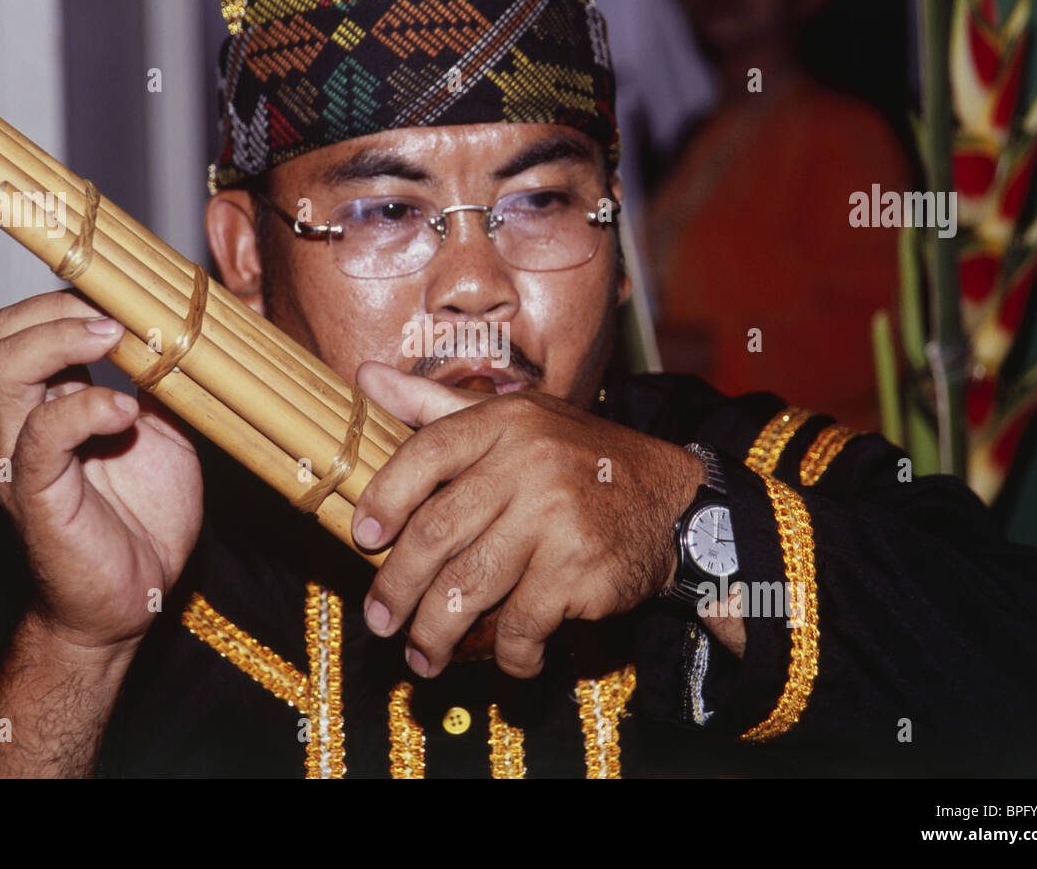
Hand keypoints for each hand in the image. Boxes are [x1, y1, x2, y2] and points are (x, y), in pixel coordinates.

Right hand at [0, 291, 203, 655]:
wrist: (130, 603)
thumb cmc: (146, 524)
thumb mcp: (167, 439)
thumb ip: (163, 392)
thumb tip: (182, 339)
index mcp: (56, 405)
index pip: (32, 330)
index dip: (69, 299)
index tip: (126, 291)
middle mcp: (27, 425)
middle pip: (3, 338)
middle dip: (55, 308)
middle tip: (116, 312)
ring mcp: (25, 459)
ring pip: (3, 372)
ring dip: (59, 340)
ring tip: (112, 337)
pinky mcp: (36, 498)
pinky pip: (39, 439)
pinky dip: (81, 411)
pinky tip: (123, 412)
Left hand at [352, 361, 702, 678]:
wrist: (675, 504)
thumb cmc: (580, 462)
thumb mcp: (517, 419)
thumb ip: (436, 405)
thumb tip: (366, 376)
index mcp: (507, 424)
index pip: (427, 454)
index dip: (385, 498)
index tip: (362, 538)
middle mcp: (529, 464)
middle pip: (438, 532)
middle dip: (397, 587)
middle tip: (380, 621)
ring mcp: (556, 518)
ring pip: (469, 587)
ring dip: (436, 633)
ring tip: (423, 655)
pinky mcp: (579, 569)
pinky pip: (520, 624)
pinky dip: (508, 654)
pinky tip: (507, 659)